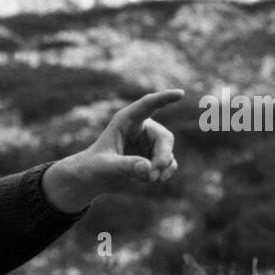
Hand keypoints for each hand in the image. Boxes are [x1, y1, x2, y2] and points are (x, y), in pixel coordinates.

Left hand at [43, 89, 183, 210]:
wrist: (94, 177)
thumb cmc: (95, 166)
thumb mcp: (105, 166)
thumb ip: (125, 165)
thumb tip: (149, 168)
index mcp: (126, 120)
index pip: (147, 105)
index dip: (164, 98)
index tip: (180, 94)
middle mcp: (142, 128)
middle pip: (165, 137)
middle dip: (162, 157)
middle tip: (152, 175)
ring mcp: (150, 142)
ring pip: (168, 152)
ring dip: (160, 169)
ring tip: (144, 180)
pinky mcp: (155, 157)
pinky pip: (170, 163)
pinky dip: (163, 173)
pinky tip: (149, 180)